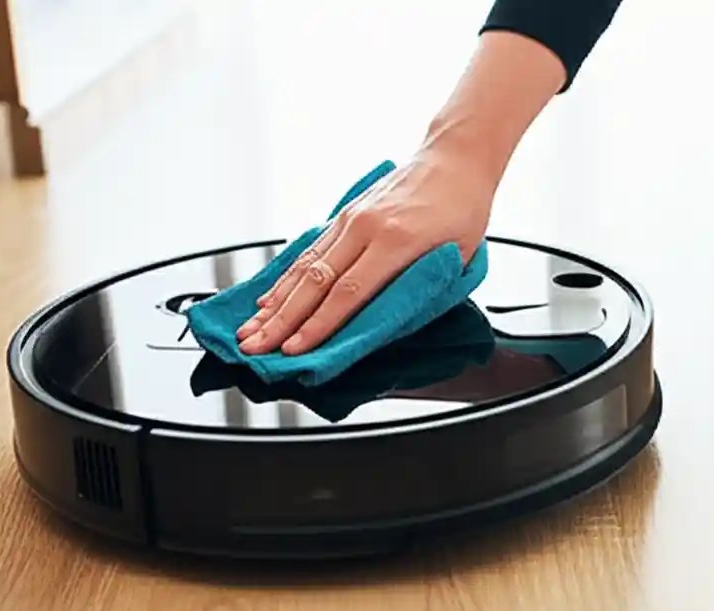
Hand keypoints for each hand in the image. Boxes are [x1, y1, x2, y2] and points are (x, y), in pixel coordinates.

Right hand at [235, 146, 497, 354]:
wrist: (455, 158)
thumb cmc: (463, 210)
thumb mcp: (458, 258)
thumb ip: (424, 290)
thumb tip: (388, 326)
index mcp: (397, 240)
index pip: (349, 292)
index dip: (319, 325)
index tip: (295, 350)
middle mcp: (366, 227)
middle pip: (315, 281)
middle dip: (282, 320)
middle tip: (256, 348)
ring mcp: (351, 219)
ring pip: (304, 266)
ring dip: (275, 303)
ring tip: (250, 330)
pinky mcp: (345, 216)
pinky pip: (309, 251)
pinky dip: (285, 279)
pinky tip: (268, 299)